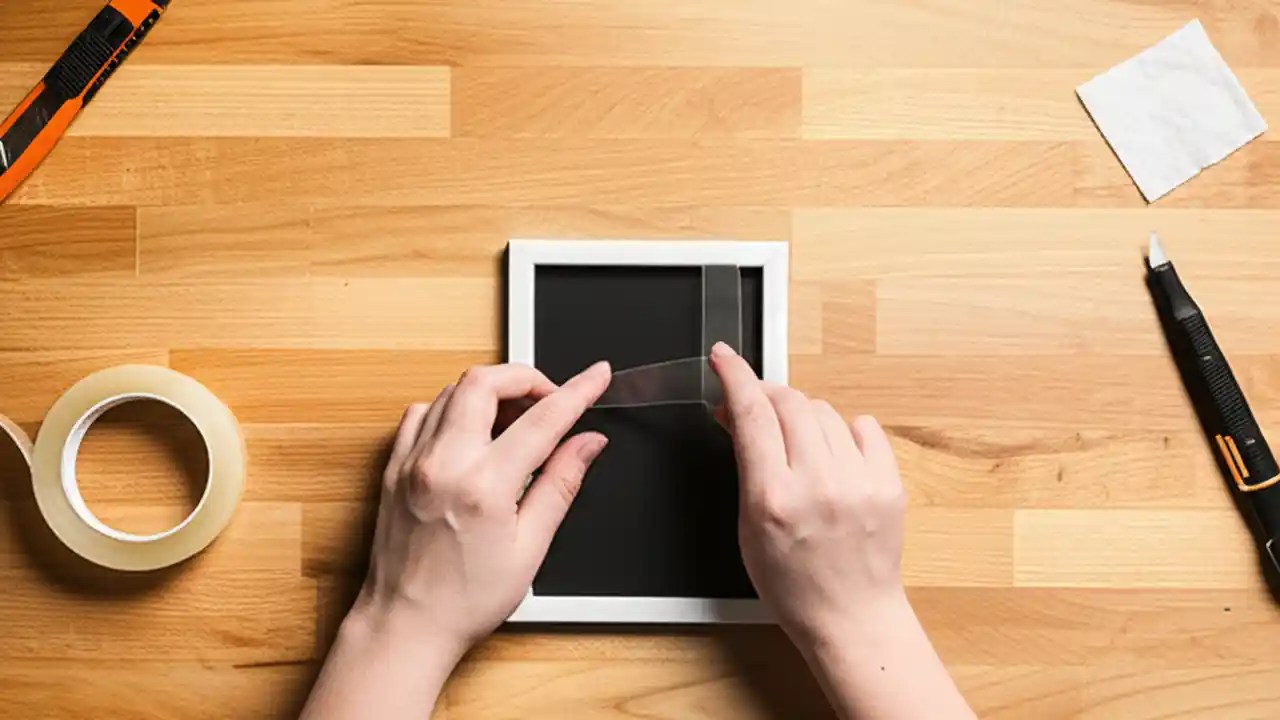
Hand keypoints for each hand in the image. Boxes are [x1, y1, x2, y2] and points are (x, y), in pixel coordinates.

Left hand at [353, 361, 611, 660]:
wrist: (406, 625)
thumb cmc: (465, 600)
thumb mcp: (530, 547)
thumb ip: (561, 483)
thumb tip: (588, 443)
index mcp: (483, 486)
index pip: (543, 418)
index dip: (578, 391)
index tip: (597, 376)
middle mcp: (442, 463)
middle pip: (486, 381)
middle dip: (526, 378)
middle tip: (550, 400)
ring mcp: (412, 461)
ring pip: (452, 389)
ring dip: (490, 392)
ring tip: (515, 421)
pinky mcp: (394, 466)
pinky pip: (423, 412)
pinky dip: (452, 408)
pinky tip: (470, 434)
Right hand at [709, 342, 907, 646]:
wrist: (851, 618)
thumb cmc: (792, 583)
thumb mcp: (747, 527)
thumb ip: (745, 465)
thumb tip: (738, 413)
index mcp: (773, 498)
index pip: (752, 413)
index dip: (735, 376)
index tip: (725, 357)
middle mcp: (819, 484)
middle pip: (789, 402)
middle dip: (766, 396)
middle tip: (756, 409)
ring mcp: (859, 483)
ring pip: (824, 411)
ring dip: (803, 417)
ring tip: (798, 449)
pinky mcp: (889, 484)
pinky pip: (863, 427)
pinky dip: (844, 432)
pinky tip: (834, 457)